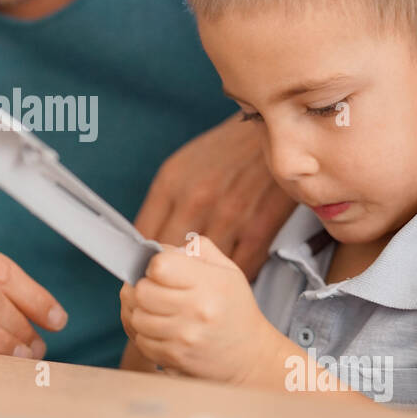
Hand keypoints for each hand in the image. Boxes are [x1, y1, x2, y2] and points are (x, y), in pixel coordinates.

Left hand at [119, 235, 280, 383]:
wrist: (249, 355)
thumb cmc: (234, 308)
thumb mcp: (227, 271)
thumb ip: (196, 250)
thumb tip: (162, 249)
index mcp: (209, 284)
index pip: (159, 266)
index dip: (154, 265)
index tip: (161, 271)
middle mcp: (196, 311)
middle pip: (141, 291)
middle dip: (142, 287)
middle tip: (153, 289)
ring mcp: (184, 337)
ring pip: (137, 317)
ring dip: (140, 312)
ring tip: (155, 310)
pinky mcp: (175, 358)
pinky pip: (141, 341)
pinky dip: (145, 334)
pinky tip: (160, 330)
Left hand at [135, 113, 295, 280]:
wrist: (275, 131)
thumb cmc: (226, 151)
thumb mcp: (181, 167)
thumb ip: (163, 205)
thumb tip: (146, 243)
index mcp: (171, 184)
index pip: (143, 237)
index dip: (141, 259)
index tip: (145, 270)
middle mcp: (195, 201)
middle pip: (168, 258)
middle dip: (166, 276)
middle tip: (172, 283)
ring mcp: (228, 216)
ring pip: (202, 270)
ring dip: (200, 282)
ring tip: (199, 286)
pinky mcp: (259, 229)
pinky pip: (238, 268)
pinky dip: (231, 277)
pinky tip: (228, 277)